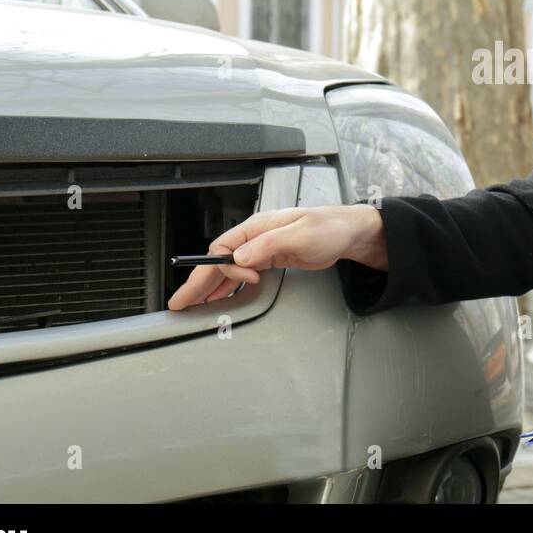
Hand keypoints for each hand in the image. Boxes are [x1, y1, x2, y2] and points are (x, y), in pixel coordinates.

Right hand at [166, 205, 368, 310]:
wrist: (351, 233)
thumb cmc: (330, 227)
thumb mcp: (301, 234)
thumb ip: (269, 245)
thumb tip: (241, 258)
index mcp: (258, 227)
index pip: (223, 247)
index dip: (221, 269)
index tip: (237, 283)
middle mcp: (256, 237)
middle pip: (219, 261)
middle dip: (198, 282)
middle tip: (180, 303)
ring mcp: (263, 249)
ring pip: (228, 270)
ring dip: (210, 287)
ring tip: (193, 305)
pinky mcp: (272, 259)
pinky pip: (243, 275)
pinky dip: (230, 287)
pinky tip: (221, 298)